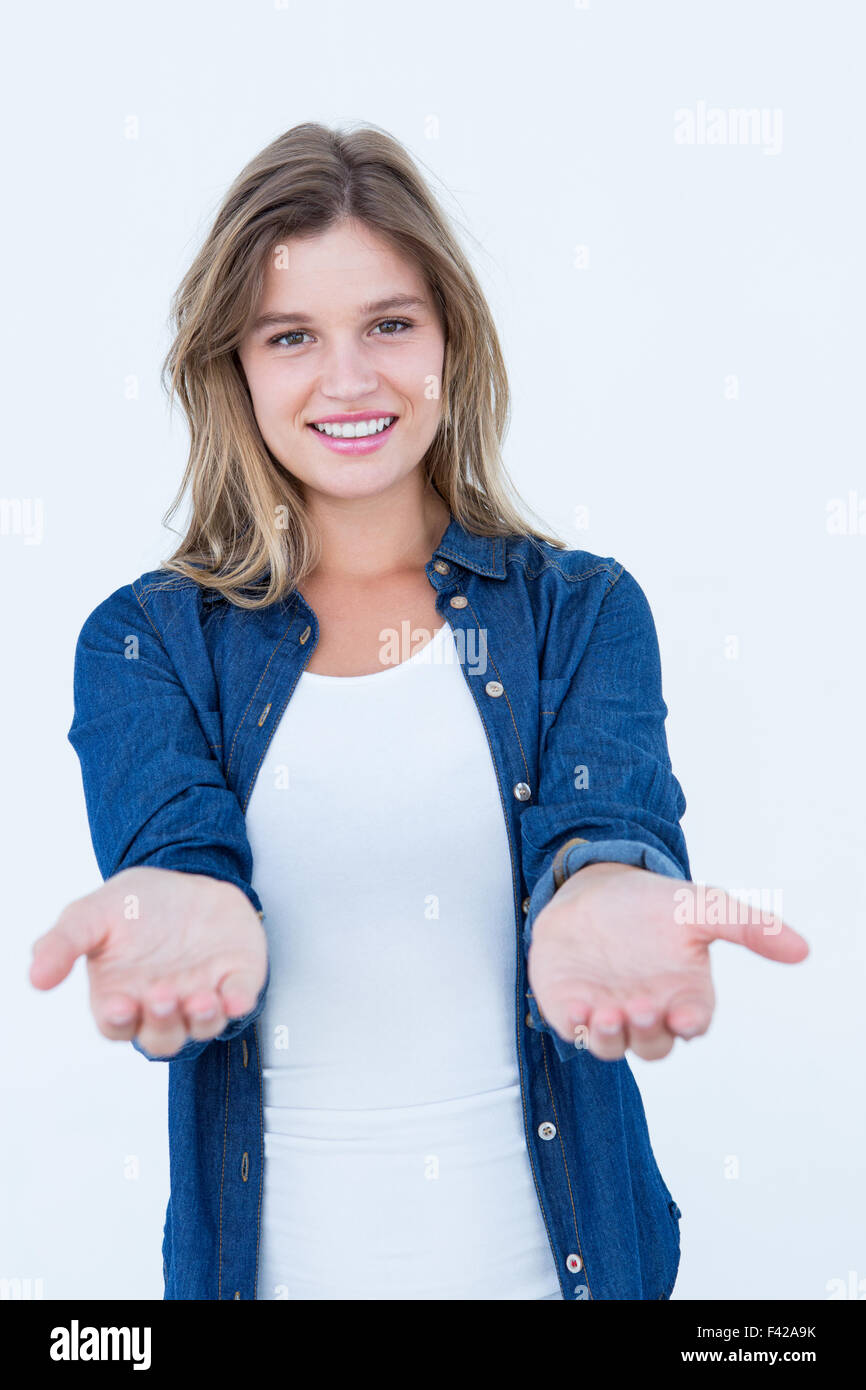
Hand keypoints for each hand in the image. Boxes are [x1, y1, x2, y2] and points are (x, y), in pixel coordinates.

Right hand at [30, 867, 267, 1057]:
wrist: (185, 875)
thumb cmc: (136, 905)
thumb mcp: (92, 914)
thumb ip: (63, 944)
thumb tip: (36, 977)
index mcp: (123, 996)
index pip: (117, 1025)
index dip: (117, 1020)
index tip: (117, 1005)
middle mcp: (163, 1004)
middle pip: (162, 1037)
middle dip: (162, 1023)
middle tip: (162, 995)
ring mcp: (202, 994)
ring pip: (203, 1026)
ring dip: (202, 1018)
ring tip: (201, 998)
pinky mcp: (237, 979)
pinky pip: (241, 1000)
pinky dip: (240, 1002)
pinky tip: (236, 996)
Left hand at [527, 862, 808, 1060]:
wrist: (591, 889)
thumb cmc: (651, 905)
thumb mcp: (701, 907)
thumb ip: (749, 927)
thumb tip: (803, 950)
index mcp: (683, 995)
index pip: (693, 1023)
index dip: (690, 1023)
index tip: (686, 1016)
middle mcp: (648, 1012)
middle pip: (654, 1045)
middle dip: (650, 1033)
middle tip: (644, 1008)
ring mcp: (609, 1014)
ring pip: (614, 1046)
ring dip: (612, 1037)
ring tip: (608, 1012)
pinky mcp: (571, 1009)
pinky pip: (573, 1030)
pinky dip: (576, 1025)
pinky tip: (577, 1008)